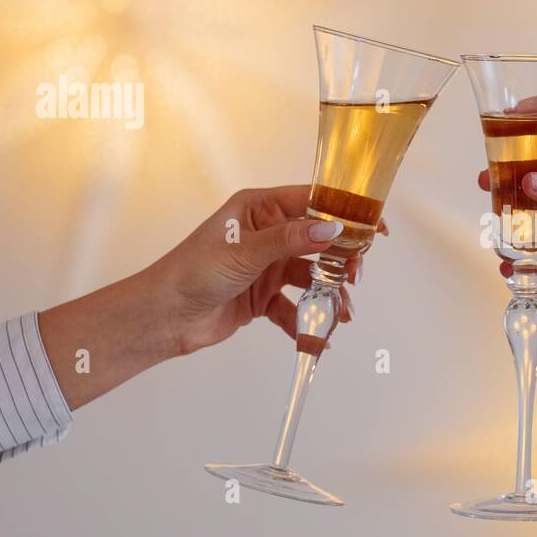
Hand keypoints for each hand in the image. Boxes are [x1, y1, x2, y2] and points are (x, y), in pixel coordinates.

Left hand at [144, 185, 365, 356]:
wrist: (163, 317)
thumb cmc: (191, 272)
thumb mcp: (245, 251)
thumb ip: (291, 240)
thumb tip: (331, 230)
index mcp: (258, 209)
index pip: (311, 202)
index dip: (344, 213)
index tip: (373, 225)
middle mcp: (265, 234)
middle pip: (317, 242)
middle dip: (341, 259)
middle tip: (356, 275)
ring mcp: (265, 266)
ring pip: (311, 276)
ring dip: (328, 294)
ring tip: (342, 312)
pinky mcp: (263, 296)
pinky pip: (295, 306)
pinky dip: (308, 320)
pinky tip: (319, 334)